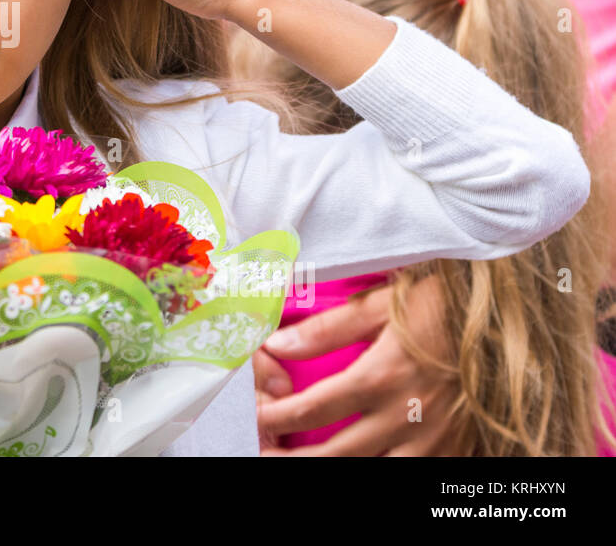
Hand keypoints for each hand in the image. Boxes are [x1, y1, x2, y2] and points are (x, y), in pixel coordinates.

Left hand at [256, 276, 459, 455]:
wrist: (515, 309)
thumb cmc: (444, 297)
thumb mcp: (381, 301)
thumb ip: (327, 329)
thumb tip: (277, 344)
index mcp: (382, 376)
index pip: (311, 410)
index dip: (275, 419)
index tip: (255, 419)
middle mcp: (408, 414)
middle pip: (336, 455)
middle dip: (293, 460)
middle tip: (264, 456)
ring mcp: (437, 436)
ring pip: (375, 472)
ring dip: (335, 470)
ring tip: (304, 466)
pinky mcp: (460, 444)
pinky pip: (417, 471)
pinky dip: (385, 471)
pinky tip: (364, 463)